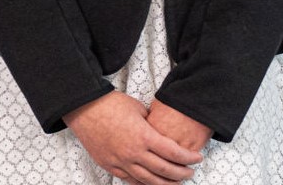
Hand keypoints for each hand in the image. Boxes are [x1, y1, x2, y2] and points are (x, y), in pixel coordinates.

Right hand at [65, 92, 202, 184]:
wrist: (85, 109)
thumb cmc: (112, 104)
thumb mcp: (139, 109)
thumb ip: (152, 123)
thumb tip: (163, 129)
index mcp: (144, 136)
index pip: (173, 153)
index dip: (188, 158)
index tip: (198, 158)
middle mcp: (134, 153)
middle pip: (164, 170)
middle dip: (181, 173)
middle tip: (190, 172)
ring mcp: (121, 162)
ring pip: (148, 181)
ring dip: (165, 184)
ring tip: (176, 184)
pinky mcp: (110, 166)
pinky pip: (130, 181)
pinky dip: (144, 184)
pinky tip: (152, 184)